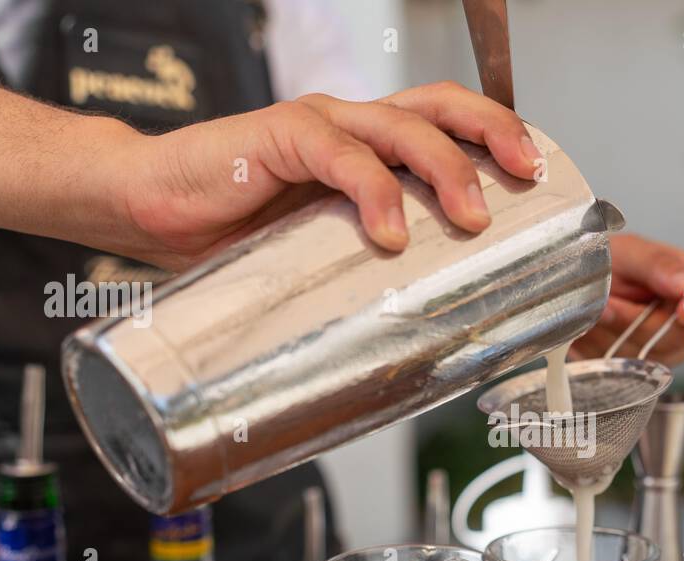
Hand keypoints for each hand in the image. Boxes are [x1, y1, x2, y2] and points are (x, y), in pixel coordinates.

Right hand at [109, 82, 542, 269]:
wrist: (144, 206)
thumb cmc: (231, 232)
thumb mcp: (319, 253)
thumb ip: (365, 268)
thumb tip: (426, 329)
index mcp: (366, 147)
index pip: (445, 123)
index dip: (496, 138)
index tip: (539, 180)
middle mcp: (349, 127)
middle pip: (439, 108)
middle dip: (493, 135)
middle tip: (525, 180)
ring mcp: (315, 128)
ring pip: (400, 127)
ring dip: (445, 170)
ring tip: (470, 219)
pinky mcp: (274, 137)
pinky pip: (336, 154)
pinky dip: (371, 191)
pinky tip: (391, 233)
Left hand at [570, 234, 683, 366]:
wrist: (572, 283)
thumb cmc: (608, 261)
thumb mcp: (631, 252)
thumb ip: (660, 267)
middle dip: (641, 320)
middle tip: (610, 300)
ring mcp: (664, 350)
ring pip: (651, 357)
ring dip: (617, 331)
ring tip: (598, 305)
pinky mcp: (637, 370)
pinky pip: (624, 368)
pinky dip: (602, 343)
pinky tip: (592, 323)